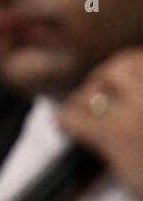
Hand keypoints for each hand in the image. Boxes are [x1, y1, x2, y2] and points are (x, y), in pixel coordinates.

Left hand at [58, 47, 142, 199]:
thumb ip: (142, 104)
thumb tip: (130, 95)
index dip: (133, 63)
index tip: (124, 74)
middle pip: (122, 65)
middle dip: (105, 75)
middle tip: (98, 90)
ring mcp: (138, 113)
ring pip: (97, 87)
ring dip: (84, 96)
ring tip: (80, 109)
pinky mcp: (116, 137)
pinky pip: (76, 118)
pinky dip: (66, 120)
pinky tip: (65, 126)